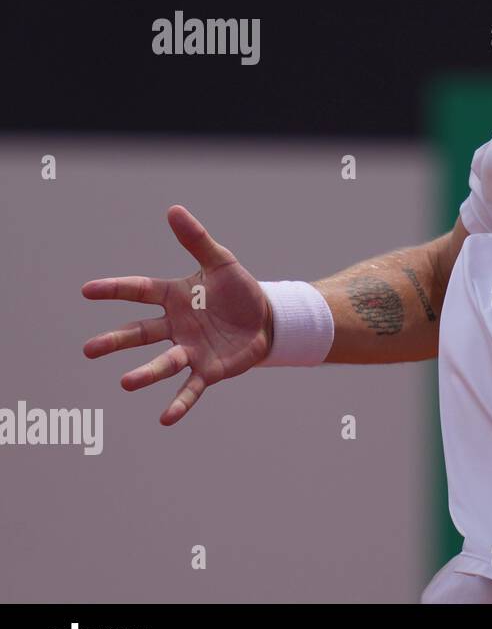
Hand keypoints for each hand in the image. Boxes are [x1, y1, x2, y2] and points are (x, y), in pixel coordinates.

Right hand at [81, 205, 271, 425]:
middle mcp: (175, 326)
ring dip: (145, 373)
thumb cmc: (239, 290)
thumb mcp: (222, 261)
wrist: (268, 319)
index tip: (86, 291)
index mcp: (174, 297)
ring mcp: (190, 350)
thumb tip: (173, 210)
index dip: (114, 290)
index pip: (139, 290)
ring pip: (163, 363)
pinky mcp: (209, 370)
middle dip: (115, 341)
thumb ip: (197, 240)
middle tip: (89, 349)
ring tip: (125, 383)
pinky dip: (179, 403)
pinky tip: (165, 419)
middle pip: (140, 333)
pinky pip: (191, 388)